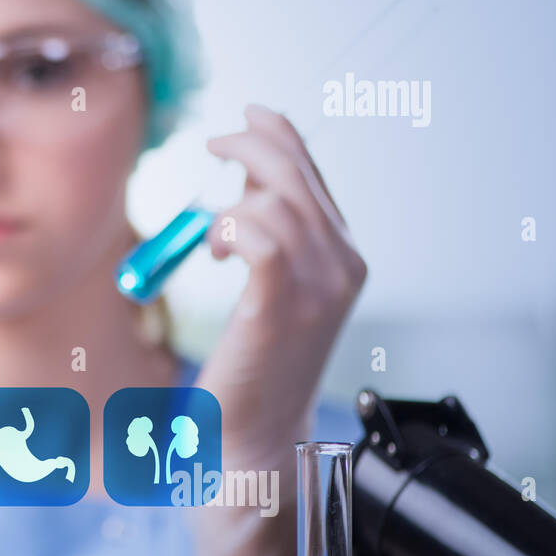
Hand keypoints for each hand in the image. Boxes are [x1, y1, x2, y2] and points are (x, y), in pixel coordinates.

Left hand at [195, 104, 365, 462]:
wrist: (256, 439)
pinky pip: (259, 240)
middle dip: (251, 145)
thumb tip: (243, 182)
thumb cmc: (253, 366)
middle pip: (295, 176)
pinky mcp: (278, 309)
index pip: (313, 176)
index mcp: (344, 258)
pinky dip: (229, 229)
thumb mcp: (271, 290)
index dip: (280, 136)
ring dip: (232, 203)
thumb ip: (269, 237)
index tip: (247, 116)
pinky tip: (215, 252)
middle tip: (212, 144)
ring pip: (275, 203)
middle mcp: (342, 267)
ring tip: (211, 239)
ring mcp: (317, 289)